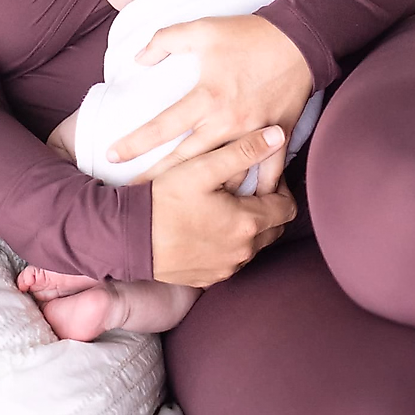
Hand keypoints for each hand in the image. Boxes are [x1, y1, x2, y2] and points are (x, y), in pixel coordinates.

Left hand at [108, 14, 313, 194]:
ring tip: (184, 209)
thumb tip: (138, 59)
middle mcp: (227, 122)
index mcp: (206, 97)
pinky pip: (267, 174)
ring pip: (225, 174)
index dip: (134, 144)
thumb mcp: (202, 29)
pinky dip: (256, 191)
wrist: (300, 38)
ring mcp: (253, 134)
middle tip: (135, 195)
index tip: (112, 157)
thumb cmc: (249, 34)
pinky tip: (243, 208)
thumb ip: (164, 41)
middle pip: (184, 160)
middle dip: (156, 179)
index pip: (162, 128)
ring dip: (206, 192)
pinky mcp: (277, 137)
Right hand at [151, 126, 297, 286]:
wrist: (127, 238)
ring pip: (253, 246)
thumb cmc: (163, 200)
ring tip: (224, 206)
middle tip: (244, 189)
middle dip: (266, 207)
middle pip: (274, 228)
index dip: (279, 188)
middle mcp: (242, 253)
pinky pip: (231, 260)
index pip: (287, 207)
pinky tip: (208, 227)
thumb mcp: (202, 168)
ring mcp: (225, 269)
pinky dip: (229, 244)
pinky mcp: (207, 279)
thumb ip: (244, 150)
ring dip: (248, 227)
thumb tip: (278, 135)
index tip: (259, 176)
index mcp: (248, 224)